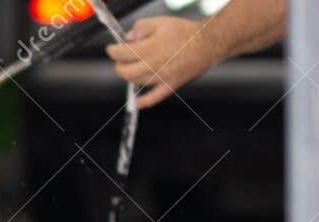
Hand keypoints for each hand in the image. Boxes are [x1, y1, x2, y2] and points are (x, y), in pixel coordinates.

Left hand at [106, 16, 223, 108]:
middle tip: (120, 59)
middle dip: (118, 65)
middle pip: (125, 72)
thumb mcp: (160, 22)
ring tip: (133, 66)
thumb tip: (128, 38)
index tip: (111, 48)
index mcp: (150, 48)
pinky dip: (143, 102)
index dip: (112, 51)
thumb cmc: (185, 32)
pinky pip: (154, 98)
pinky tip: (135, 103)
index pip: (122, 53)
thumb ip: (140, 28)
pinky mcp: (170, 85)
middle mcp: (154, 65)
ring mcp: (162, 78)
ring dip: (129, 75)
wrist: (207, 43)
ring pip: (136, 82)